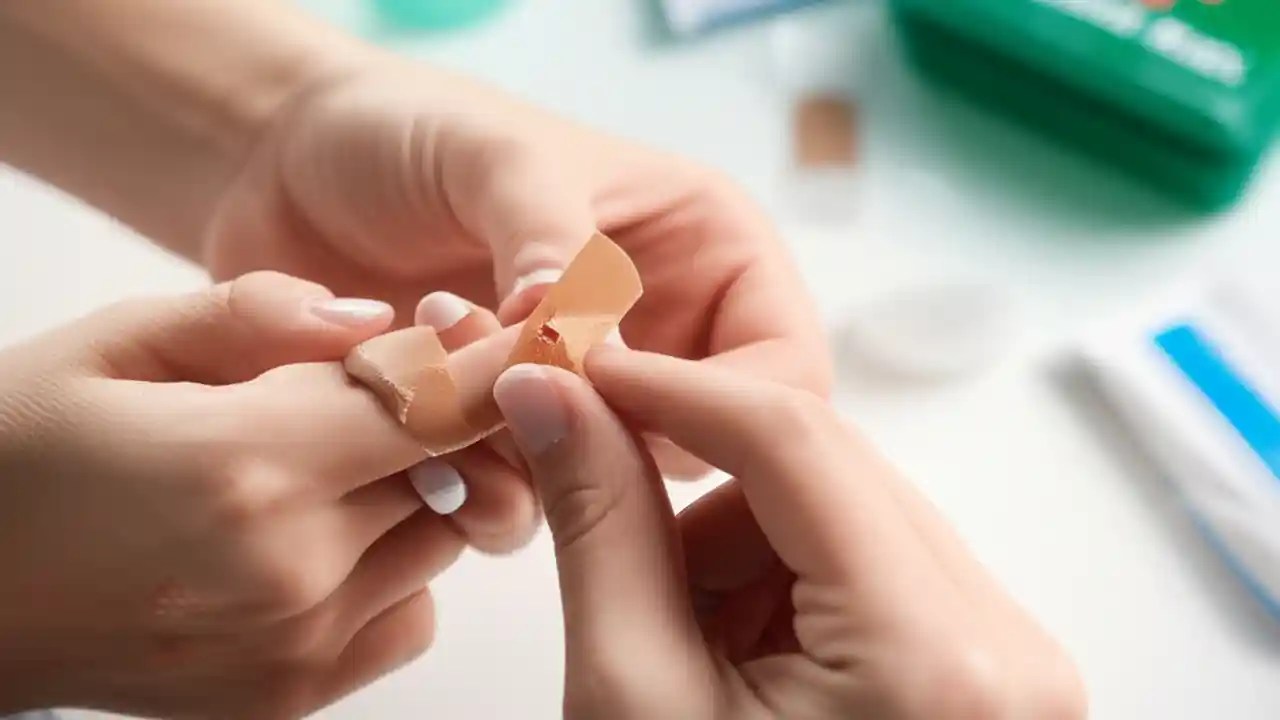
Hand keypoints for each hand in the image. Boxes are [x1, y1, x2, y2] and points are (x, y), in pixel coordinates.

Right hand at [0, 273, 473, 717]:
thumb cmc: (12, 461)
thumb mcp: (115, 346)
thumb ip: (256, 314)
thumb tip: (378, 317)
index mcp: (248, 465)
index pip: (435, 401)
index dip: (491, 357)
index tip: (529, 327)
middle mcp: (289, 570)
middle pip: (450, 468)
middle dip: (433, 414)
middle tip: (365, 386)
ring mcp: (294, 647)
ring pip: (441, 539)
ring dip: (408, 490)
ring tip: (312, 467)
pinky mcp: (288, 697)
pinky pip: (409, 613)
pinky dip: (390, 568)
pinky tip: (311, 538)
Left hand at [204, 58, 831, 476]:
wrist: (284, 165)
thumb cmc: (405, 131)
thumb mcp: (496, 157)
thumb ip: (554, 243)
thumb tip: (581, 341)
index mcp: (704, 251)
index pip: (785, 367)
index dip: (729, 406)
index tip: (616, 390)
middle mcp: (658, 334)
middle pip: (699, 449)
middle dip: (609, 440)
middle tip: (513, 388)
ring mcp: (580, 396)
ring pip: (607, 493)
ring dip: (522, 451)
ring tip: (436, 346)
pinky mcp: (508, 438)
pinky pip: (521, 507)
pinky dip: (466, 480)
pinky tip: (405, 394)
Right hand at [490, 348, 1086, 719]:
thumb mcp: (633, 698)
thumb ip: (600, 526)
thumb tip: (554, 396)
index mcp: (936, 660)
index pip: (797, 441)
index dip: (675, 392)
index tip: (589, 372)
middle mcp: (1009, 650)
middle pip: (827, 475)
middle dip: (710, 512)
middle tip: (632, 574)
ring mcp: (1015, 666)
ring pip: (848, 518)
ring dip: (749, 563)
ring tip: (700, 668)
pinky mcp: (995, 677)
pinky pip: (876, 571)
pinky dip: (793, 598)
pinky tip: (752, 678)